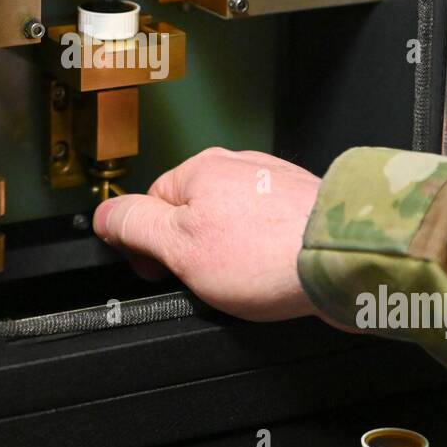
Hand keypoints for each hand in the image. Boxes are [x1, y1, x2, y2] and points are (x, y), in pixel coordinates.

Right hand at [92, 148, 321, 321]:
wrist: (344, 258)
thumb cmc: (269, 254)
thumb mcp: (179, 246)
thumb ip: (134, 226)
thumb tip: (103, 215)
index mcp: (199, 169)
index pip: (150, 206)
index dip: (150, 248)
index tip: (163, 273)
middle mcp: (237, 167)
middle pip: (191, 214)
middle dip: (194, 250)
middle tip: (210, 279)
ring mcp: (272, 183)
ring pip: (231, 224)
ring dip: (232, 253)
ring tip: (249, 278)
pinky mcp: (301, 205)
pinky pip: (266, 231)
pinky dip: (265, 253)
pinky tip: (274, 271)